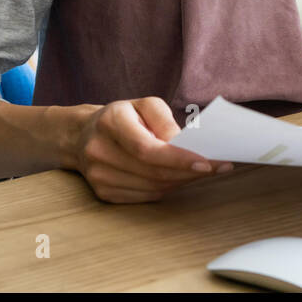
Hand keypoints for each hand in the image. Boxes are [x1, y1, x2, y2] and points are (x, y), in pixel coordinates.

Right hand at [72, 97, 231, 202]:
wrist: (82, 135)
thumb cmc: (122, 117)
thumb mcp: (144, 105)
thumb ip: (165, 120)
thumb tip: (185, 144)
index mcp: (110, 123)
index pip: (147, 149)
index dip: (179, 159)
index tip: (207, 163)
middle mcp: (99, 152)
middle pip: (153, 172)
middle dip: (190, 172)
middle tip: (219, 166)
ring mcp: (99, 177)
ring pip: (152, 187)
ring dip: (182, 180)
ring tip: (203, 170)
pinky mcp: (103, 193)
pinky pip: (145, 196)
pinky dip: (167, 188)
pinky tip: (179, 177)